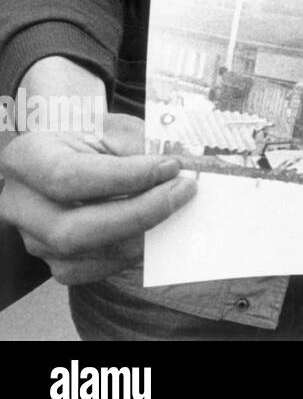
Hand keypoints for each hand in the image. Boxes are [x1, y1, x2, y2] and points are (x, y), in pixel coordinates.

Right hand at [0, 112, 196, 285]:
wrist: (81, 157)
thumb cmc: (98, 139)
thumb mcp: (115, 129)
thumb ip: (141, 148)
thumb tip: (182, 168)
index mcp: (28, 157)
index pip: (69, 176)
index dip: (124, 176)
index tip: (170, 166)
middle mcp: (21, 203)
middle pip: (73, 229)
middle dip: (139, 213)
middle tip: (184, 191)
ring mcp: (35, 239)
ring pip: (88, 254)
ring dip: (144, 234)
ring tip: (181, 207)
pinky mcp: (58, 263)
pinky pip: (98, 269)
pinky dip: (136, 252)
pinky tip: (163, 228)